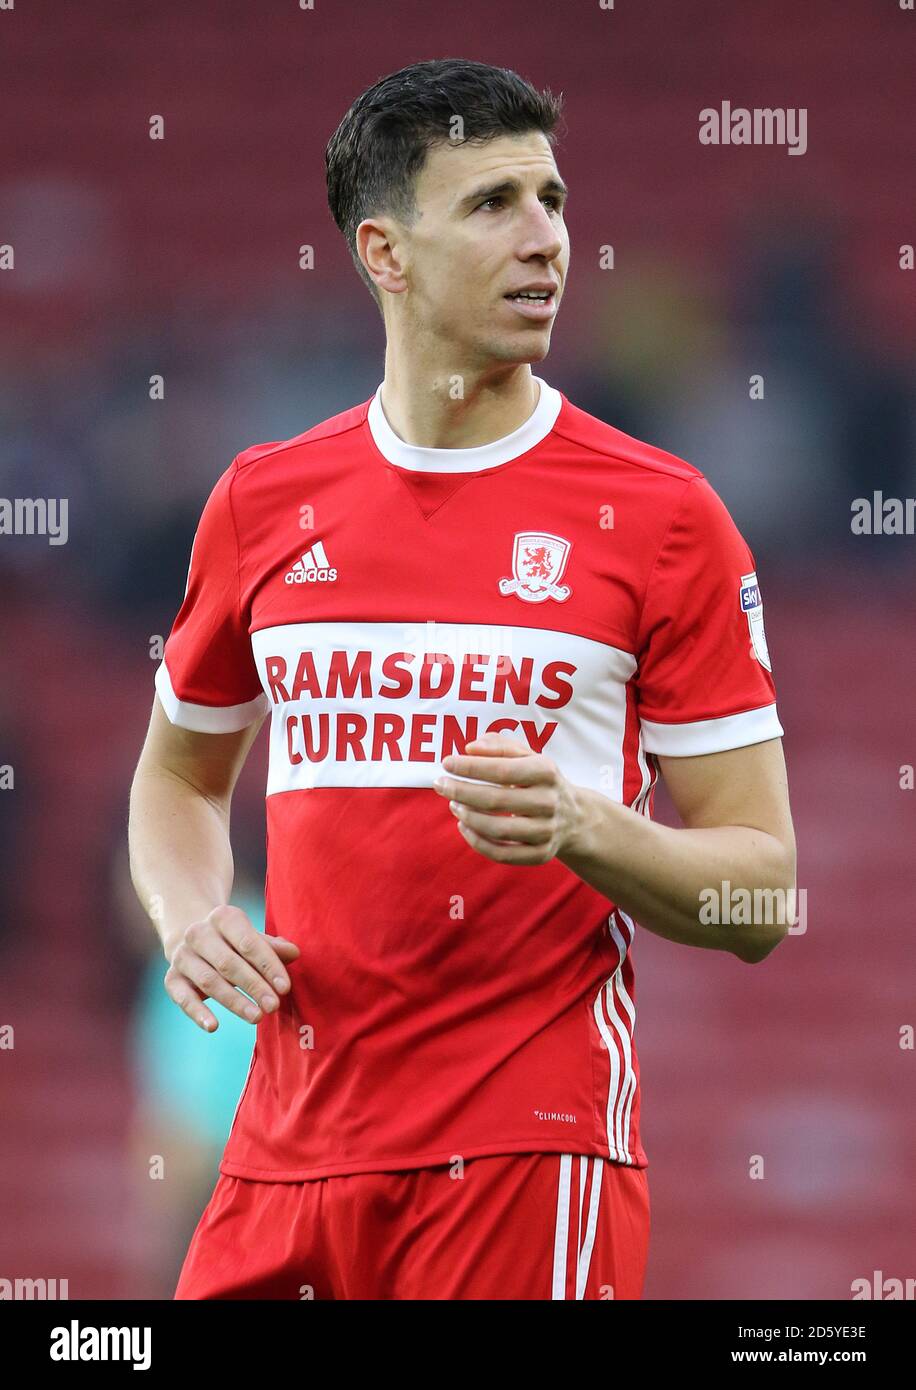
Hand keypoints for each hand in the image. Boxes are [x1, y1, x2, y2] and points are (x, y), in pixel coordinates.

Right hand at [164, 904, 299, 1031]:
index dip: (267, 965)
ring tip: (256, 1017)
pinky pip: (182, 997)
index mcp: (223, 917)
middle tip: (273, 1006)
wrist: (193, 937)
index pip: (248, 942)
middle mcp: (199, 933)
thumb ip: (273, 947)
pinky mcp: (172, 978)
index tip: (285, 987)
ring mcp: (182, 956)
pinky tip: (213, 1027)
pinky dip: (197, 1012)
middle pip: (229, 963)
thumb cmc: (234, 941)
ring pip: (209, 981)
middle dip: (253, 986)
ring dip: (234, 1002)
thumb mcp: (253, 938)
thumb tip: (295, 953)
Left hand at [432, 733, 584, 864]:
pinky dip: (476, 842)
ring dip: (467, 816)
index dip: (471, 767)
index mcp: (546, 772)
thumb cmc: (539, 780)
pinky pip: (501, 853)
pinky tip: (463, 826)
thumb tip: (470, 748)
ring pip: (497, 829)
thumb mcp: (527, 756)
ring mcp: (546, 831)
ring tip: (453, 804)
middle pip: (496, 800)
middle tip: (439, 784)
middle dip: (461, 791)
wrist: (575, 817)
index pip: (502, 769)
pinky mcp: (541, 855)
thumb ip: (499, 746)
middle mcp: (549, 802)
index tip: (447, 762)